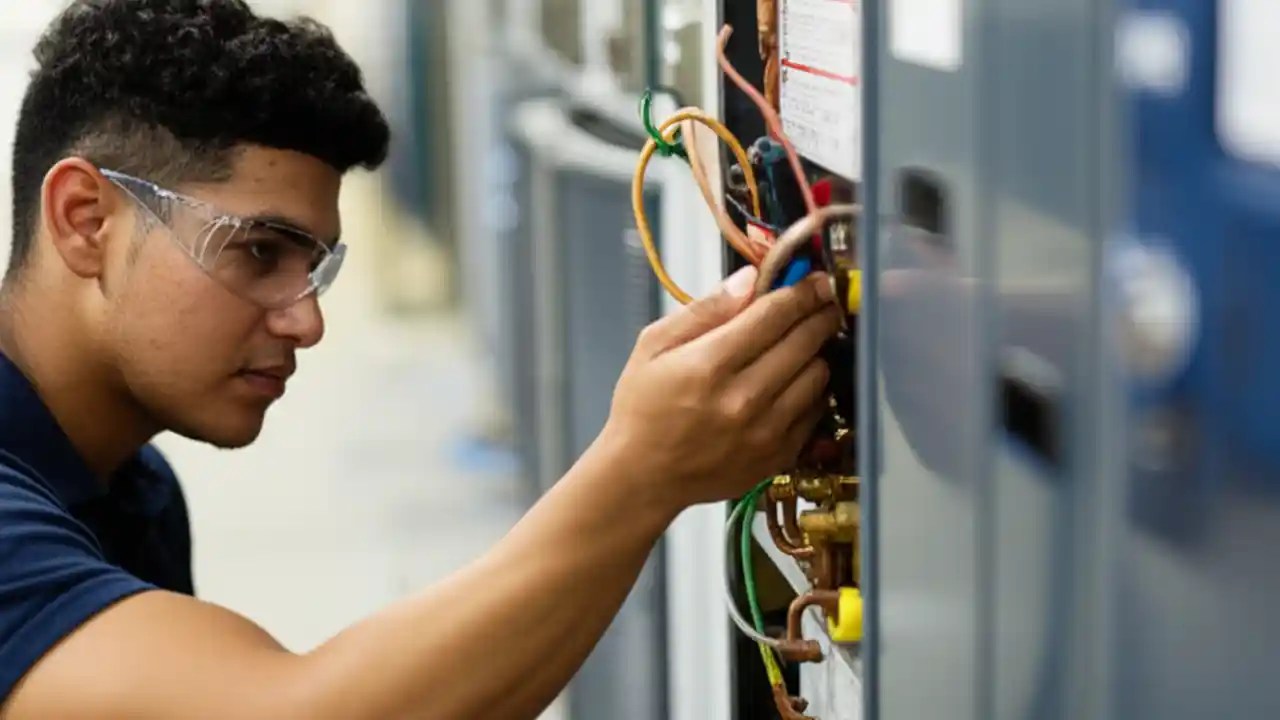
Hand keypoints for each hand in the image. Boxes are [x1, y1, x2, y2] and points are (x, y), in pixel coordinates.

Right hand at [598, 266, 843, 510]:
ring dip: (816, 352)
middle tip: (822, 302)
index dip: (802, 291)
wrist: (644, 477)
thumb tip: (750, 279)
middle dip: (820, 314)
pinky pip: (816, 411)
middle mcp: (744, 399)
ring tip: (803, 343)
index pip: (775, 315)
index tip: (816, 280)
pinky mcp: (778, 456)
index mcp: (709, 365)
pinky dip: (812, 390)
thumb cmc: (643, 408)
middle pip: (805, 341)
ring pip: (818, 375)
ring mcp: (766, 431)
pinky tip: (795, 381)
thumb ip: (704, 310)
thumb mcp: (653, 346)